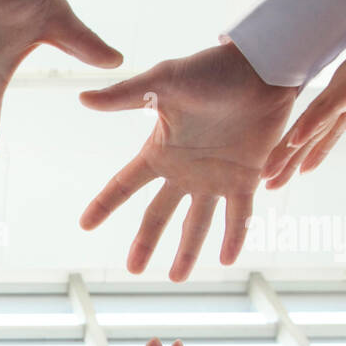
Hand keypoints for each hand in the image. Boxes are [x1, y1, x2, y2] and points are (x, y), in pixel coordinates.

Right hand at [79, 43, 297, 280]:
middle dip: (145, 243)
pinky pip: (239, 216)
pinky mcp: (246, 178)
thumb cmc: (211, 70)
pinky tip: (227, 260)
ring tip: (177, 278)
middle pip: (158, 215)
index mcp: (160, 151)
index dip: (105, 205)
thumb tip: (83, 98)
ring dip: (187, 251)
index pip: (124, 185)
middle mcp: (184, 170)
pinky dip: (234, 237)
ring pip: (197, 224)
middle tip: (133, 271)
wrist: (262, 67)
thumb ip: (125, 96)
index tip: (85, 225)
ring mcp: (215, 177)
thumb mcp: (164, 82)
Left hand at [264, 0, 345, 187]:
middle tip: (268, 184)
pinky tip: (294, 142)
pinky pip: (330, 104)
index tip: (300, 171)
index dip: (316, 150)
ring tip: (268, 175)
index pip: (332, 127)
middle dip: (290, 159)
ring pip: (312, 122)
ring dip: (289, 151)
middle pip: (313, 131)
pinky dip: (312, 124)